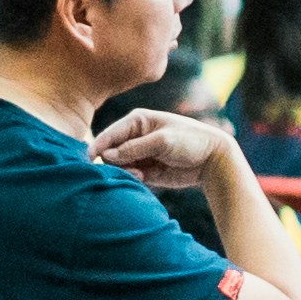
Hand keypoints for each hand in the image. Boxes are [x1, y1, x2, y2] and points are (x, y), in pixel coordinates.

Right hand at [91, 106, 236, 184]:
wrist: (212, 159)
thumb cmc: (190, 141)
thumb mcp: (162, 141)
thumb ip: (134, 148)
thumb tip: (106, 156)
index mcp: (137, 121)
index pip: (110, 133)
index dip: (98, 145)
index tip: (88, 159)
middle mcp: (135, 136)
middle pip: (111, 151)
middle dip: (114, 162)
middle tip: (129, 168)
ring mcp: (139, 154)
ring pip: (118, 166)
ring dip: (124, 171)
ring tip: (141, 174)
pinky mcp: (145, 170)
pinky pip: (129, 176)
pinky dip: (132, 178)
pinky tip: (144, 177)